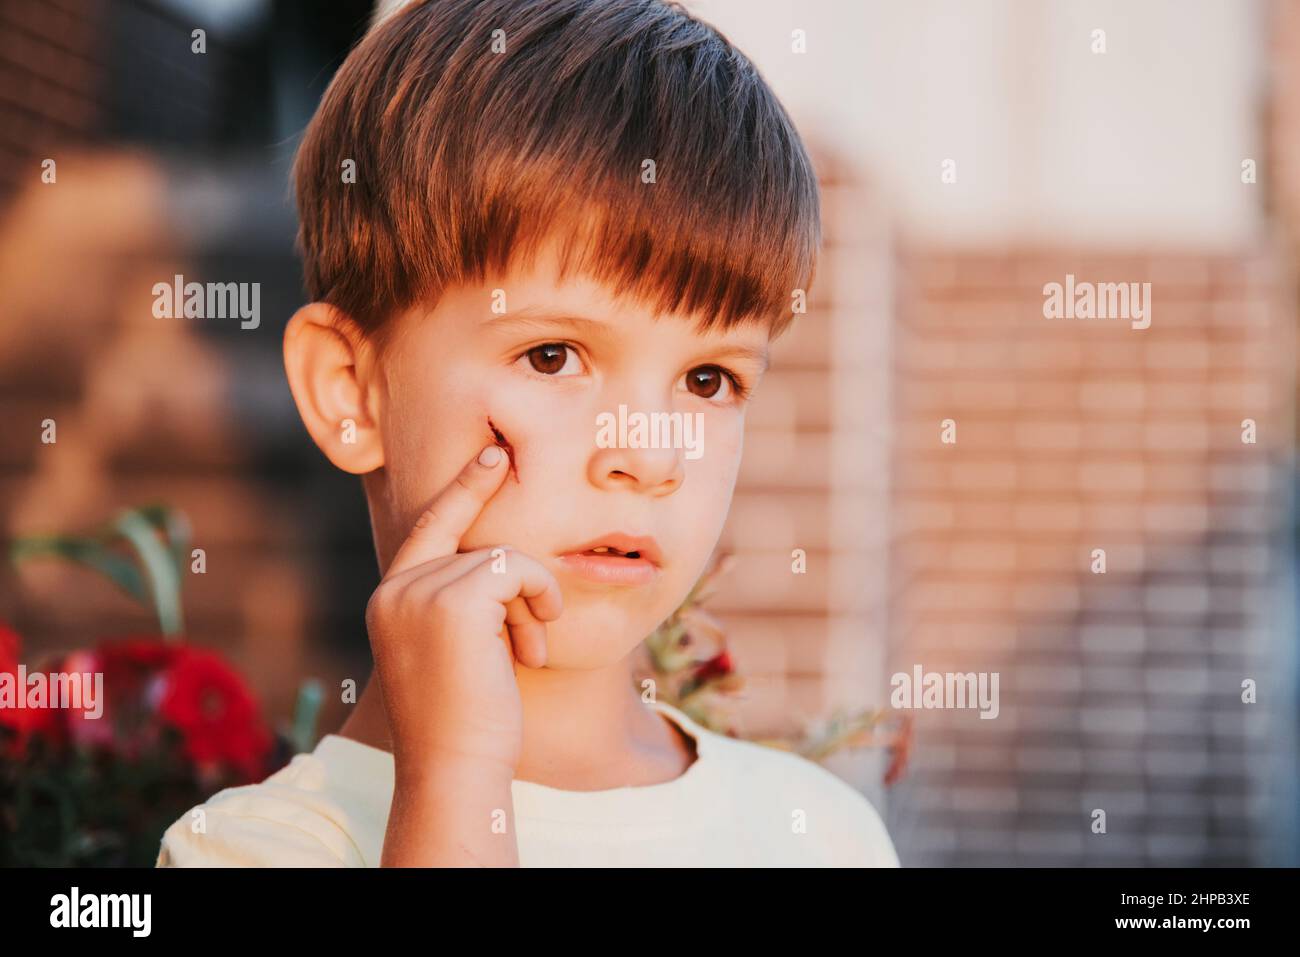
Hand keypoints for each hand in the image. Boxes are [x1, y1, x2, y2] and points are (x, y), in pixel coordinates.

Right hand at [365, 443, 563, 779]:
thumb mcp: (456, 652)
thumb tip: (499, 566)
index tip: (493, 454)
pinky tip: (533, 646)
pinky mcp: (452, 601)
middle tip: (532, 637)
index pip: (429, 526)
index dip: (464, 488)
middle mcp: (395, 588)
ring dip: (531, 601)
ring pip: (502, 556)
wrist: (454, 768)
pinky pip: (516, 568)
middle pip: (478, 545)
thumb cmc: (466, 722)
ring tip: (528, 652)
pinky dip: (538, 598)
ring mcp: (418, 591)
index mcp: (390, 599)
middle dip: (519, 587)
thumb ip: (463, 604)